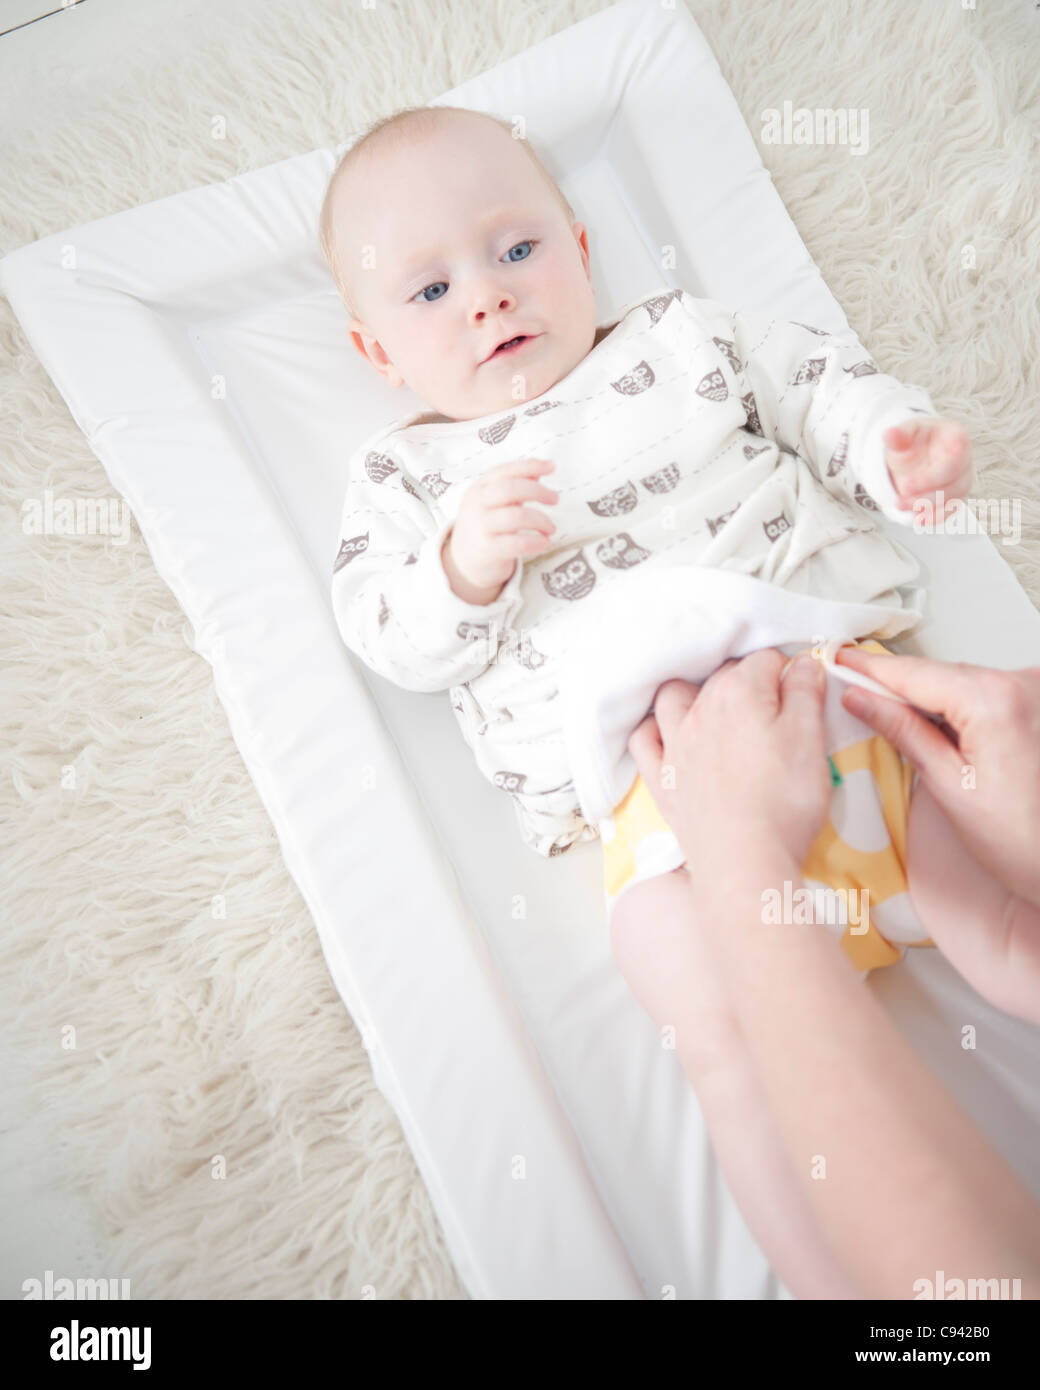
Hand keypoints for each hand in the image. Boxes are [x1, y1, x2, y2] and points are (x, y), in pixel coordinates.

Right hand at [443, 457, 557, 600]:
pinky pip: (517, 543)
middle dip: (537, 491)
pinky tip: (544, 542)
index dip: (529, 466)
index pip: (505, 471)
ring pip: (516, 517)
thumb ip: (515, 486)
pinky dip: (536, 542)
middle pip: (510, 489)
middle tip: (554, 499)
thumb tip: (540, 469)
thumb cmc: (485, 527)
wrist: (464, 561)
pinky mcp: (487, 550)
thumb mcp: (494, 502)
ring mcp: (481, 527)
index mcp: (480, 488)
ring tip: (551, 528)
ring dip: (541, 520)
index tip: (551, 466)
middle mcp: (477, 505)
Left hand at [627, 650, 831, 877]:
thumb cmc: (785, 801)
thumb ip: (806, 695)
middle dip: (749, 682)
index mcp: (740, 693)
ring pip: (672, 697)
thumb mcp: (811, 740)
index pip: (766, 660)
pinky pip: (643, 740)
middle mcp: (700, 710)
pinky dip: (653, 731)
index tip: (802, 697)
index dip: (789, 675)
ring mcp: (675, 744)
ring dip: (692, 694)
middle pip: (724, 675)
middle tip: (776, 712)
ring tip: (716, 711)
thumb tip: (803, 664)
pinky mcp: (663, 779)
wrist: (744, 860)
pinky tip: (668, 736)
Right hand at [835, 646, 1039, 907]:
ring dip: (923, 692)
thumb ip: (902, 732)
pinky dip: (953, 701)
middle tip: (849, 683)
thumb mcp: (948, 786)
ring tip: (882, 705)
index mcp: (995, 701)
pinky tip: (929, 717)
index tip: (839, 659)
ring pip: (959, 679)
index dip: (870, 667)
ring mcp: (1033, 692)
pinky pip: (983, 690)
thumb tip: (860, 698)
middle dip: (893, 681)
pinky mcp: (1037, 703)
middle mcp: (1021, 685)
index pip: (915, 673)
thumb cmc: (1022, 841)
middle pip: (937, 672)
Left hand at [883, 417, 972, 521]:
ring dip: (928, 505)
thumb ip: (898, 436)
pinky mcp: (957, 495)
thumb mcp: (903, 437)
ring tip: (901, 506)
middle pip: (954, 476)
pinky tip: (919, 520)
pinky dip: (936, 517)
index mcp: (955, 434)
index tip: (911, 483)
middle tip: (901, 494)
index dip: (941, 465)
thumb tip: (888, 433)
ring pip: (954, 495)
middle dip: (927, 489)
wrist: (912, 458)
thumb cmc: (912, 443)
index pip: (958, 447)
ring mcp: (963, 477)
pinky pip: (952, 509)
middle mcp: (964, 457)